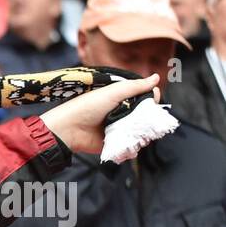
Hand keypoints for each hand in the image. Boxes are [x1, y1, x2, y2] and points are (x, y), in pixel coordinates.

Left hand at [39, 73, 159, 155]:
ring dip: (143, 136)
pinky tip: (130, 146)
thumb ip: (135, 86)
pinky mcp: (114, 145)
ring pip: (141, 134)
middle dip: (150, 121)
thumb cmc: (87, 107)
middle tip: (145, 121)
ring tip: (137, 134)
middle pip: (147, 117)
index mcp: (122, 99)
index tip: (151, 101)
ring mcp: (119, 130)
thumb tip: (156, 77)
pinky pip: (130, 148)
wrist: (69, 129)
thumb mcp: (113, 92)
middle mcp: (123, 114)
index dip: (151, 100)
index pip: (146, 98)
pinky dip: (132, 149)